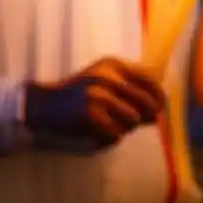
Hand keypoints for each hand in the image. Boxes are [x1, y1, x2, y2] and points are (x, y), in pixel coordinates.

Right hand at [24, 57, 166, 149]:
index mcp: (114, 65)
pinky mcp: (90, 115)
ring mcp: (99, 95)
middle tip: (140, 122)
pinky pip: (116, 133)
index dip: (160, 97)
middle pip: (147, 103)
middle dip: (146, 116)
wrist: (42, 105)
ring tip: (109, 125)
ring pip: (133, 120)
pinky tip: (97, 132)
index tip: (159, 108)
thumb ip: (132, 87)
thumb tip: (160, 107)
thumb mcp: (104, 79)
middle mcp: (108, 77)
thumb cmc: (79, 95)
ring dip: (124, 128)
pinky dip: (109, 137)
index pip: (151, 80)